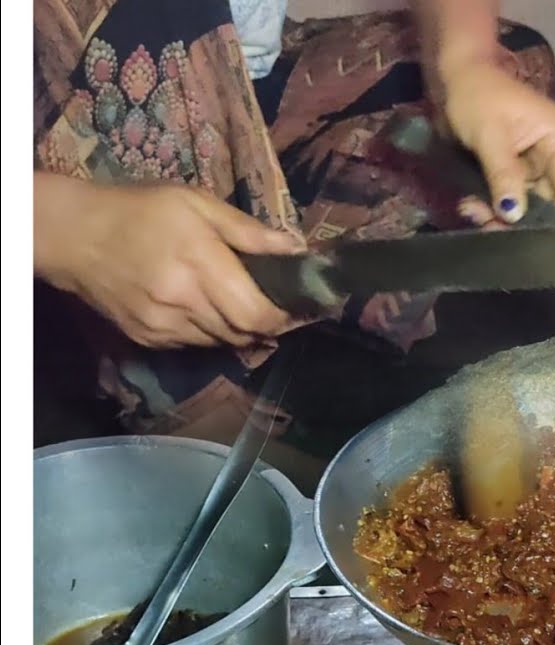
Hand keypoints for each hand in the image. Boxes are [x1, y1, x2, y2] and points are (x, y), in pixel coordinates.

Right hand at [35, 177, 303, 348]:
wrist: (74, 236)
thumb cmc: (141, 211)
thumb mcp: (197, 203)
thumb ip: (247, 231)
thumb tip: (295, 248)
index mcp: (200, 265)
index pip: (257, 315)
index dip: (282, 318)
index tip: (293, 306)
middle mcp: (183, 303)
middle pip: (243, 334)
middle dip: (265, 326)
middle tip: (274, 307)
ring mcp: (162, 326)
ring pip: (221, 343)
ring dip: (237, 330)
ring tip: (239, 306)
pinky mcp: (147, 339)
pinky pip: (193, 346)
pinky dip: (208, 333)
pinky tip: (203, 310)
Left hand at [438, 60, 554, 221]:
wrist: (455, 77)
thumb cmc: (477, 97)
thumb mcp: (491, 136)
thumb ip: (505, 176)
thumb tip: (514, 214)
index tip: (544, 241)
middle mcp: (551, 153)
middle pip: (545, 198)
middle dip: (520, 216)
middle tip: (491, 229)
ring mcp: (531, 162)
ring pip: (524, 200)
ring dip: (499, 212)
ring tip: (473, 213)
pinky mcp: (512, 168)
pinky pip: (507, 194)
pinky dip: (491, 202)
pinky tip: (471, 206)